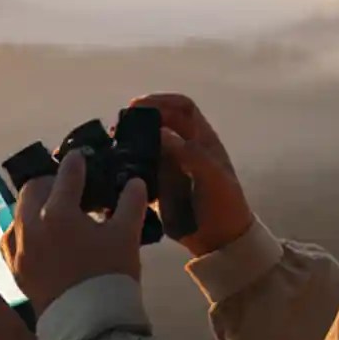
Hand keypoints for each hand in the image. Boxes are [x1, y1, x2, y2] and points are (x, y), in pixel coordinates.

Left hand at [1, 149, 147, 313]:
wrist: (88, 319)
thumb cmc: (109, 273)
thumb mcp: (126, 235)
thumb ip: (130, 203)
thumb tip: (135, 182)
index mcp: (59, 212)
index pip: (67, 174)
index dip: (76, 161)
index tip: (80, 155)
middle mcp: (31, 224)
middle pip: (34, 187)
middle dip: (50, 180)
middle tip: (69, 185)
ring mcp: (19, 246)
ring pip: (19, 211)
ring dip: (35, 203)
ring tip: (54, 209)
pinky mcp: (15, 266)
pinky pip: (11, 237)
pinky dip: (23, 228)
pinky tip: (36, 234)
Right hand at [129, 94, 253, 257]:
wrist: (222, 240)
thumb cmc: (225, 204)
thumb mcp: (214, 177)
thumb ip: (191, 155)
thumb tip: (161, 133)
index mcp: (202, 139)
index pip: (183, 107)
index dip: (163, 100)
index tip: (140, 104)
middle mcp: (185, 147)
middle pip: (160, 121)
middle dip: (141, 118)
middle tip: (119, 125)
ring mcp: (172, 165)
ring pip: (148, 143)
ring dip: (132, 140)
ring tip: (113, 144)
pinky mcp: (160, 184)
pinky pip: (142, 167)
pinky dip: (129, 164)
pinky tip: (115, 167)